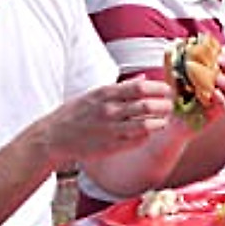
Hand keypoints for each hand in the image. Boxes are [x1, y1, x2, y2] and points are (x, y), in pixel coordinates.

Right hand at [41, 76, 172, 167]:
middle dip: (163, 105)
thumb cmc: (75, 112)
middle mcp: (109, 111)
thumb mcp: (95, 93)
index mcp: (106, 94)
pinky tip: (149, 133)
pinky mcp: (109, 147)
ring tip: (164, 120)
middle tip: (171, 105)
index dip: (159, 88)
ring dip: (158, 122)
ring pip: (144, 126)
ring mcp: (110, 130)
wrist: (53, 137)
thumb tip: (143, 79)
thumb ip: (120, 87)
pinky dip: (145, 136)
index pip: (140, 87)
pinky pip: (135, 141)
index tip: (169, 89)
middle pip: (145, 106)